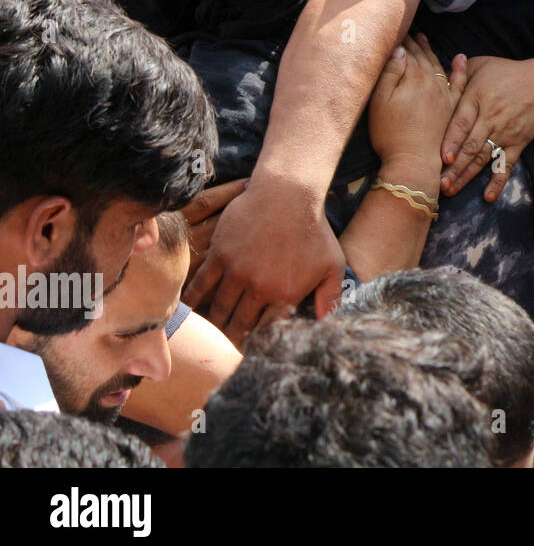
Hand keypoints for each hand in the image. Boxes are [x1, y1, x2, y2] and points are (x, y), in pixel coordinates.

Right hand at [182, 176, 345, 346]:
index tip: (252, 350)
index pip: (268, 330)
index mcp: (285, 295)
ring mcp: (237, 272)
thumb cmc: (314, 230)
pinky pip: (201, 284)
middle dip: (233, 340)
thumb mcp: (332, 265)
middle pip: (240, 324)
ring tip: (210, 335)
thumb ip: (330, 297)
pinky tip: (189, 310)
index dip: (259, 342)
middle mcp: (259, 288)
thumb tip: (325, 323)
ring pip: (220, 309)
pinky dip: (194, 300)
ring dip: (214, 324)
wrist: (289, 196)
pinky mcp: (220, 256)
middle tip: (226, 349)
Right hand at [369, 35, 466, 181]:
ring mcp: (444, 94)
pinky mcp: (451, 107)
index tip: (395, 28)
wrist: (413, 161)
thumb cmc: (391, 133)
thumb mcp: (380, 101)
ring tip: (424, 38)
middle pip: (422, 56)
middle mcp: (432, 81)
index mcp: (413, 77)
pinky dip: (460, 69)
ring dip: (430, 50)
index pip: (406, 51)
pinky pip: (459, 83)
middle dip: (414, 42)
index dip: (400, 39)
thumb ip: (390, 72)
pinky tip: (461, 58)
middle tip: (408, 29)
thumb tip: (399, 49)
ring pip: (438, 65)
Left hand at [439, 56, 533, 201]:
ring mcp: (505, 133)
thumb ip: (458, 72)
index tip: (443, 157)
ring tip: (451, 190)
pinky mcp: (517, 144)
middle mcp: (491, 118)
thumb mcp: (483, 64)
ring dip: (467, 176)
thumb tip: (435, 79)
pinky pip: (506, 165)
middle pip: (471, 146)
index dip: (453, 140)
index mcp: (478, 98)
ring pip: (483, 158)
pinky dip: (498, 181)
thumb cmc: (508, 73)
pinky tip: (488, 196)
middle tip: (439, 183)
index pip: (463, 122)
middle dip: (455, 166)